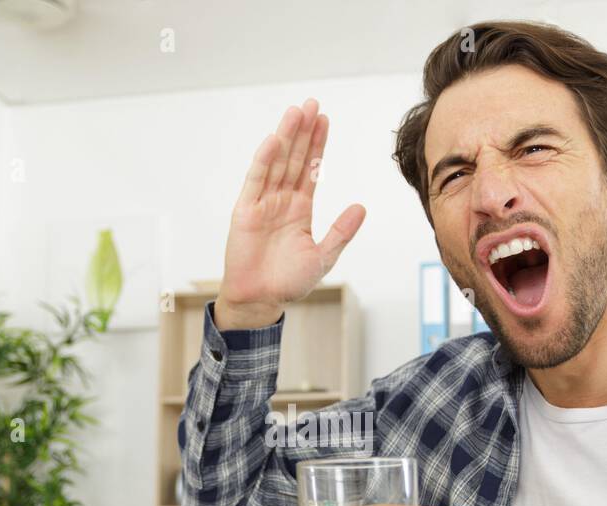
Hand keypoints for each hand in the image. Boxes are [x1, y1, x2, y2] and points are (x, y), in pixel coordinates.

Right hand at [214, 98, 366, 330]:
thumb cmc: (289, 282)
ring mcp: (262, 203)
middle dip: (303, 132)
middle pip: (294, 159)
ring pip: (276, 163)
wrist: (260, 300)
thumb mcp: (323, 257)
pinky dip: (264, 160)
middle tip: (312, 104)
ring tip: (296, 112)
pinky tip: (274, 140)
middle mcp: (281, 201)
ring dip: (286, 137)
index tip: (324, 120)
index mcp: (300, 209)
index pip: (310, 170)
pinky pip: (256, 181)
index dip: (317, 145)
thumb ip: (340, 232)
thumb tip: (361, 208)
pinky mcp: (245, 211)